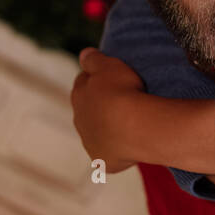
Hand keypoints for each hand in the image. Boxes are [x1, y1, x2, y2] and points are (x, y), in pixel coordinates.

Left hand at [70, 47, 146, 174]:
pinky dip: (117, 151)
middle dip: (99, 106)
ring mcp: (91, 142)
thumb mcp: (109, 66)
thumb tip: (83, 53)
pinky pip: (109, 155)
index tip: (110, 78)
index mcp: (79, 95)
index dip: (96, 79)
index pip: (83, 83)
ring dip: (107, 129)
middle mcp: (80, 120)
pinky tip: (129, 147)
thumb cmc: (122, 92)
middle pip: (88, 110)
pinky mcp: (103, 161)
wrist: (135, 127)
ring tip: (128, 125)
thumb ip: (94, 59)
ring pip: (97, 133)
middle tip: (121, 101)